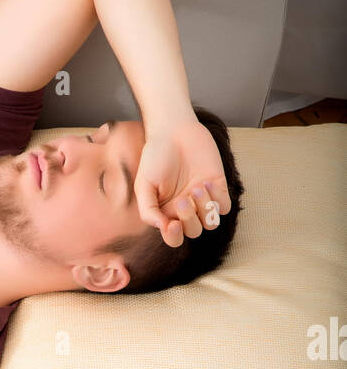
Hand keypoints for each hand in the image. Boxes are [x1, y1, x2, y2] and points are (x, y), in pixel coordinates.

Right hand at [134, 117, 231, 247]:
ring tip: (196, 187)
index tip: (172, 225)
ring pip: (210, 223)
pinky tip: (207, 182)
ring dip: (204, 209)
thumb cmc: (155, 156)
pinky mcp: (218, 187)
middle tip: (182, 200)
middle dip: (189, 219)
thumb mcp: (143, 185)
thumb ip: (148, 210)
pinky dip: (217, 199)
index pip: (174, 238)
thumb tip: (161, 228)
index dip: (174, 237)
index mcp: (167, 213)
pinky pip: (224, 206)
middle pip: (193, 231)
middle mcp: (186, 210)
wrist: (174, 130)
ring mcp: (203, 199)